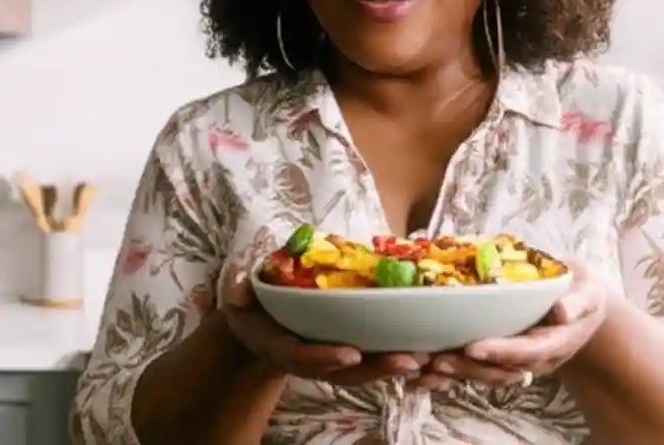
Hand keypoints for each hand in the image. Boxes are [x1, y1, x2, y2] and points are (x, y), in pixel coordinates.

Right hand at [221, 269, 427, 386]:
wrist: (257, 323)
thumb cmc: (252, 304)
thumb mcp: (238, 294)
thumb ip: (237, 291)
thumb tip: (237, 290)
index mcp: (279, 346)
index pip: (301, 357)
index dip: (324, 358)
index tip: (351, 354)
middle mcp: (306, 359)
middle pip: (341, 373)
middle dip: (375, 370)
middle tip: (408, 361)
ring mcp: (327, 359)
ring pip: (361, 371)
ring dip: (392, 366)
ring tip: (425, 358)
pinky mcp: (345, 353)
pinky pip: (370, 361)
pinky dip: (395, 359)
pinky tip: (426, 352)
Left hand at [416, 259, 607, 389]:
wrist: (581, 306)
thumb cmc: (583, 294)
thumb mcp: (589, 293)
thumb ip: (578, 302)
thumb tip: (563, 312)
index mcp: (556, 342)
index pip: (527, 350)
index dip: (500, 351)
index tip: (474, 347)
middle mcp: (535, 357)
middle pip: (501, 368)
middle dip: (470, 367)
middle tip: (439, 360)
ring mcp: (518, 360)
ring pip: (486, 372)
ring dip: (457, 372)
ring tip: (428, 366)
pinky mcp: (503, 356)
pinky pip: (478, 368)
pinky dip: (453, 372)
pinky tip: (425, 373)